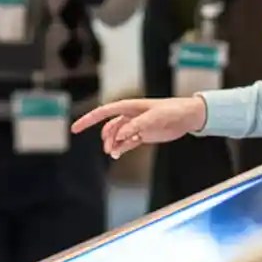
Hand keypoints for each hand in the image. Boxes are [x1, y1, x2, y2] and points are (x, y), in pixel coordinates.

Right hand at [70, 97, 206, 158]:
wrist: (187, 117)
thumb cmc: (171, 111)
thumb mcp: (154, 118)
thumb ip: (137, 126)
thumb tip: (122, 136)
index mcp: (128, 106)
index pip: (103, 112)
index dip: (88, 119)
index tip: (75, 128)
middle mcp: (129, 116)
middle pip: (108, 127)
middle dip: (105, 138)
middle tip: (108, 149)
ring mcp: (135, 126)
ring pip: (116, 136)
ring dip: (112, 145)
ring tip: (114, 153)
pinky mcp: (142, 135)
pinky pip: (126, 143)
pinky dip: (120, 148)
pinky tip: (118, 154)